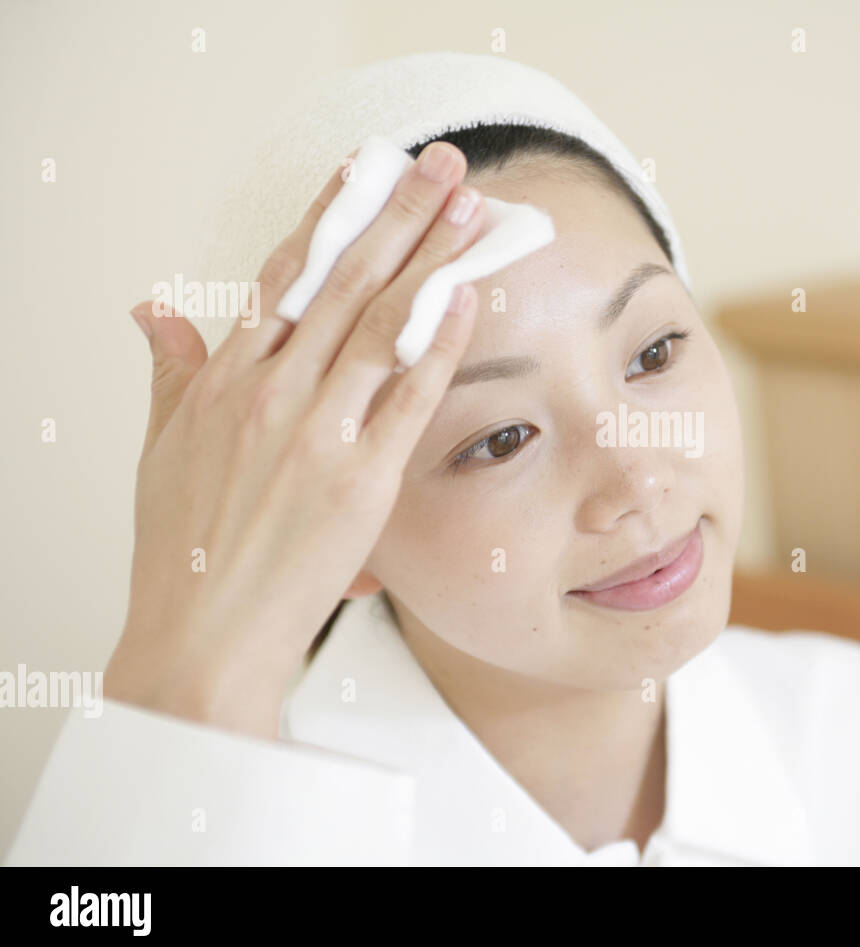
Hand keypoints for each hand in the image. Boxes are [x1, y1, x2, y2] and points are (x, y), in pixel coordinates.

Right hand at [105, 141, 485, 738]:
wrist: (203, 637)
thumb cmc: (183, 551)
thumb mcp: (163, 450)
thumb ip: (170, 372)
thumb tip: (156, 311)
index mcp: (222, 380)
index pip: (282, 273)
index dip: (330, 214)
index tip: (365, 169)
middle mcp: (268, 393)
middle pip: (344, 281)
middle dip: (399, 214)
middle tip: (441, 164)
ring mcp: (314, 432)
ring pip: (382, 322)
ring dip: (432, 257)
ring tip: (471, 208)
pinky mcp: (358, 477)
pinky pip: (408, 394)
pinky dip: (439, 340)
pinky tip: (467, 296)